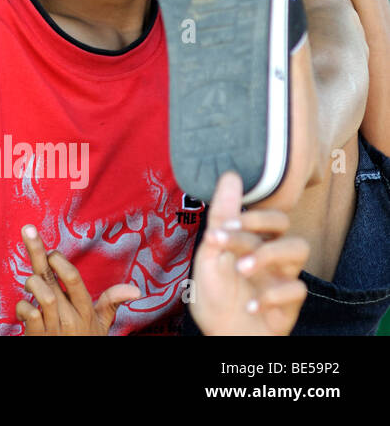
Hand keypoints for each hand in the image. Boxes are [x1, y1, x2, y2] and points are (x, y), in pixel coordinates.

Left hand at [14, 224, 139, 334]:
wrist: (71, 364)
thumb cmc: (85, 341)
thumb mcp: (101, 325)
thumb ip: (112, 303)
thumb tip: (135, 289)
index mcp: (85, 310)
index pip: (74, 279)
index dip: (60, 261)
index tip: (51, 249)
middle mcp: (69, 316)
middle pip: (50, 279)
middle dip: (37, 251)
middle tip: (27, 230)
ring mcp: (52, 326)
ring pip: (40, 294)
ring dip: (31, 283)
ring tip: (30, 282)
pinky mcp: (37, 335)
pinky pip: (26, 312)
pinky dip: (21, 305)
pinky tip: (24, 307)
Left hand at [190, 172, 308, 335]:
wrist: (221, 334)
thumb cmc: (216, 294)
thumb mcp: (210, 253)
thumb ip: (221, 216)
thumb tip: (231, 175)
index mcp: (255, 242)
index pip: (267, 215)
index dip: (250, 215)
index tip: (223, 224)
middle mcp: (273, 257)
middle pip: (287, 225)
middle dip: (261, 226)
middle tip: (229, 240)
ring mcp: (283, 278)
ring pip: (299, 250)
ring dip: (268, 255)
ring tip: (241, 270)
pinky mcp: (290, 304)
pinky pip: (296, 290)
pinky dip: (270, 296)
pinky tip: (249, 305)